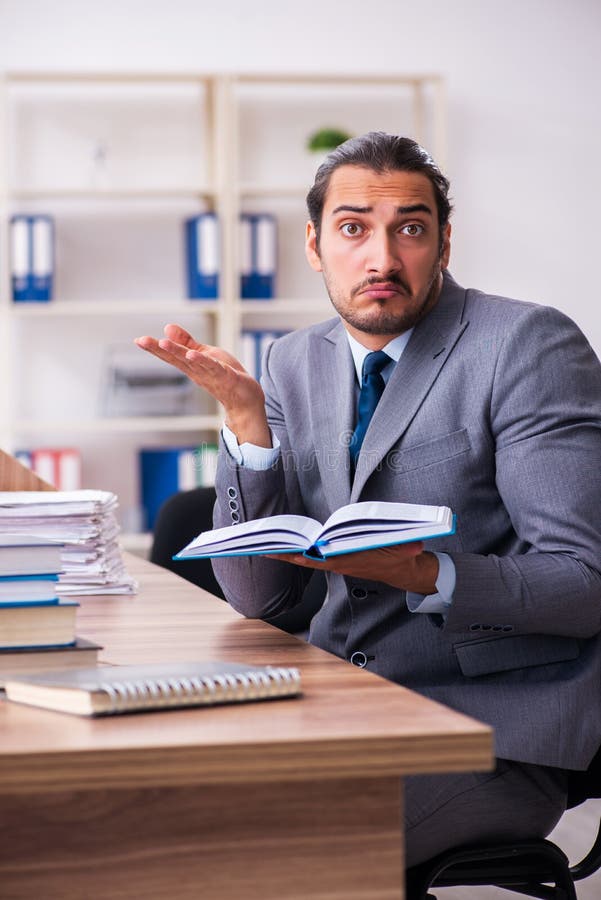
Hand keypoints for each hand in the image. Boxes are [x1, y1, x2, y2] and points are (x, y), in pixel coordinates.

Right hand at [135, 324, 270, 446]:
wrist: (246, 400)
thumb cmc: (224, 376)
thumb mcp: (204, 355)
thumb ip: (186, 342)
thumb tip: (167, 327)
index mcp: (191, 366)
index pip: (170, 355)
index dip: (154, 348)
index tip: (138, 340)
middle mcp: (197, 372)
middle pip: (176, 358)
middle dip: (159, 349)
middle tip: (142, 340)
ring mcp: (210, 375)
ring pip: (191, 362)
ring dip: (177, 353)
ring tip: (163, 343)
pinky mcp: (225, 376)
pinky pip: (212, 367)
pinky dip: (202, 361)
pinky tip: (192, 354)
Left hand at [269, 542, 439, 594]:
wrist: (403, 571)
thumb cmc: (402, 555)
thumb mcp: (408, 550)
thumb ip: (410, 548)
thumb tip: (416, 546)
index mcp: (351, 560)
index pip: (322, 558)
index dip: (304, 555)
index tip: (287, 551)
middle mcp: (340, 563)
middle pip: (306, 560)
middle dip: (285, 554)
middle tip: (263, 548)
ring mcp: (336, 563)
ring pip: (306, 559)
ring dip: (286, 553)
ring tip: (265, 547)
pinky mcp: (335, 561)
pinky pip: (311, 558)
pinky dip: (296, 553)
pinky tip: (283, 548)